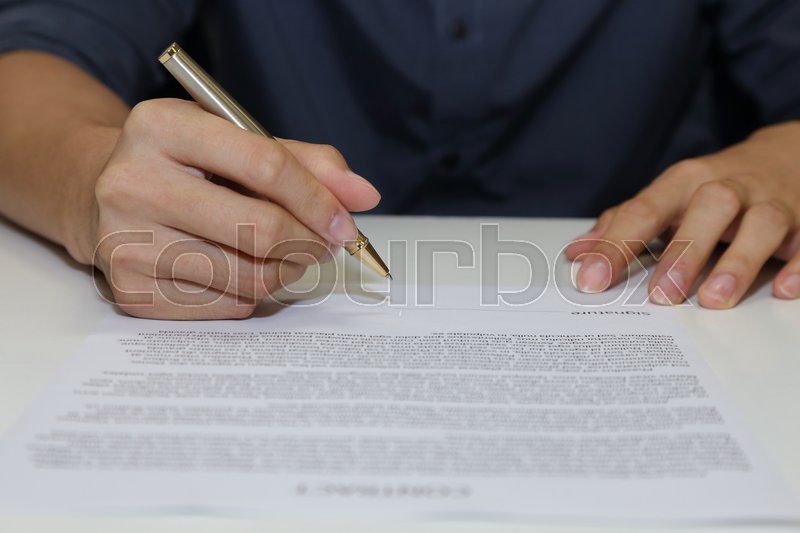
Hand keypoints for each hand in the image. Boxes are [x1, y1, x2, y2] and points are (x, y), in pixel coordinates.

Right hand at [80, 98, 379, 318]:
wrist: (99, 195)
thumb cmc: (185, 167)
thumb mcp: (235, 142)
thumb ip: (305, 162)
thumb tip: (363, 196)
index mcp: (162, 126)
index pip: (264, 165)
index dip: (318, 199)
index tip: (345, 222)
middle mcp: (133, 182)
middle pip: (260, 229)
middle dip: (309, 242)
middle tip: (325, 244)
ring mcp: (126, 241)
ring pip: (249, 277)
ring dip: (287, 272)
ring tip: (287, 255)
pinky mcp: (131, 291)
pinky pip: (227, 306)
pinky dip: (254, 294)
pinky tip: (243, 269)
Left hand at [565, 121, 799, 307]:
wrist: (788, 154)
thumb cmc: (715, 186)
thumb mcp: (667, 197)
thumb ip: (623, 224)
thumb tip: (577, 253)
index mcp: (684, 182)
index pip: (644, 211)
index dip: (615, 246)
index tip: (590, 280)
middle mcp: (727, 187)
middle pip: (706, 209)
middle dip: (683, 252)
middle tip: (660, 296)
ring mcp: (771, 202)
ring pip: (760, 224)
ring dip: (738, 262)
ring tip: (714, 300)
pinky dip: (799, 266)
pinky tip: (783, 290)